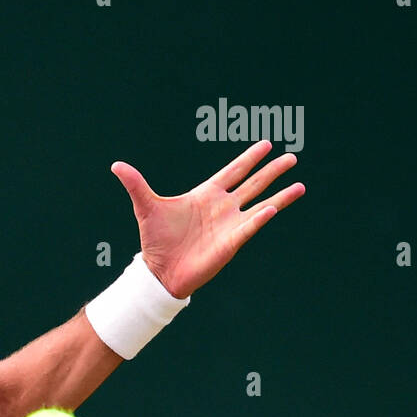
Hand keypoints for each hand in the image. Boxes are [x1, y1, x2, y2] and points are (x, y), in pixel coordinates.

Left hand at [110, 140, 304, 299]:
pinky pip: (250, 227)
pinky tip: (275, 207)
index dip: (249, 158)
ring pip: (260, 204)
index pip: (233, 171)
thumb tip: (116, 164)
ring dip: (280, 195)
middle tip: (292, 156)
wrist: (159, 272)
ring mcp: (229, 225)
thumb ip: (136, 184)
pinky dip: (262, 217)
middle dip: (272, 171)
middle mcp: (222, 208)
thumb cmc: (155, 241)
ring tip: (301, 184)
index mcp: (206, 195)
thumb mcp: (145, 207)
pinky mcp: (230, 243)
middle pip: (253, 184)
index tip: (266, 144)